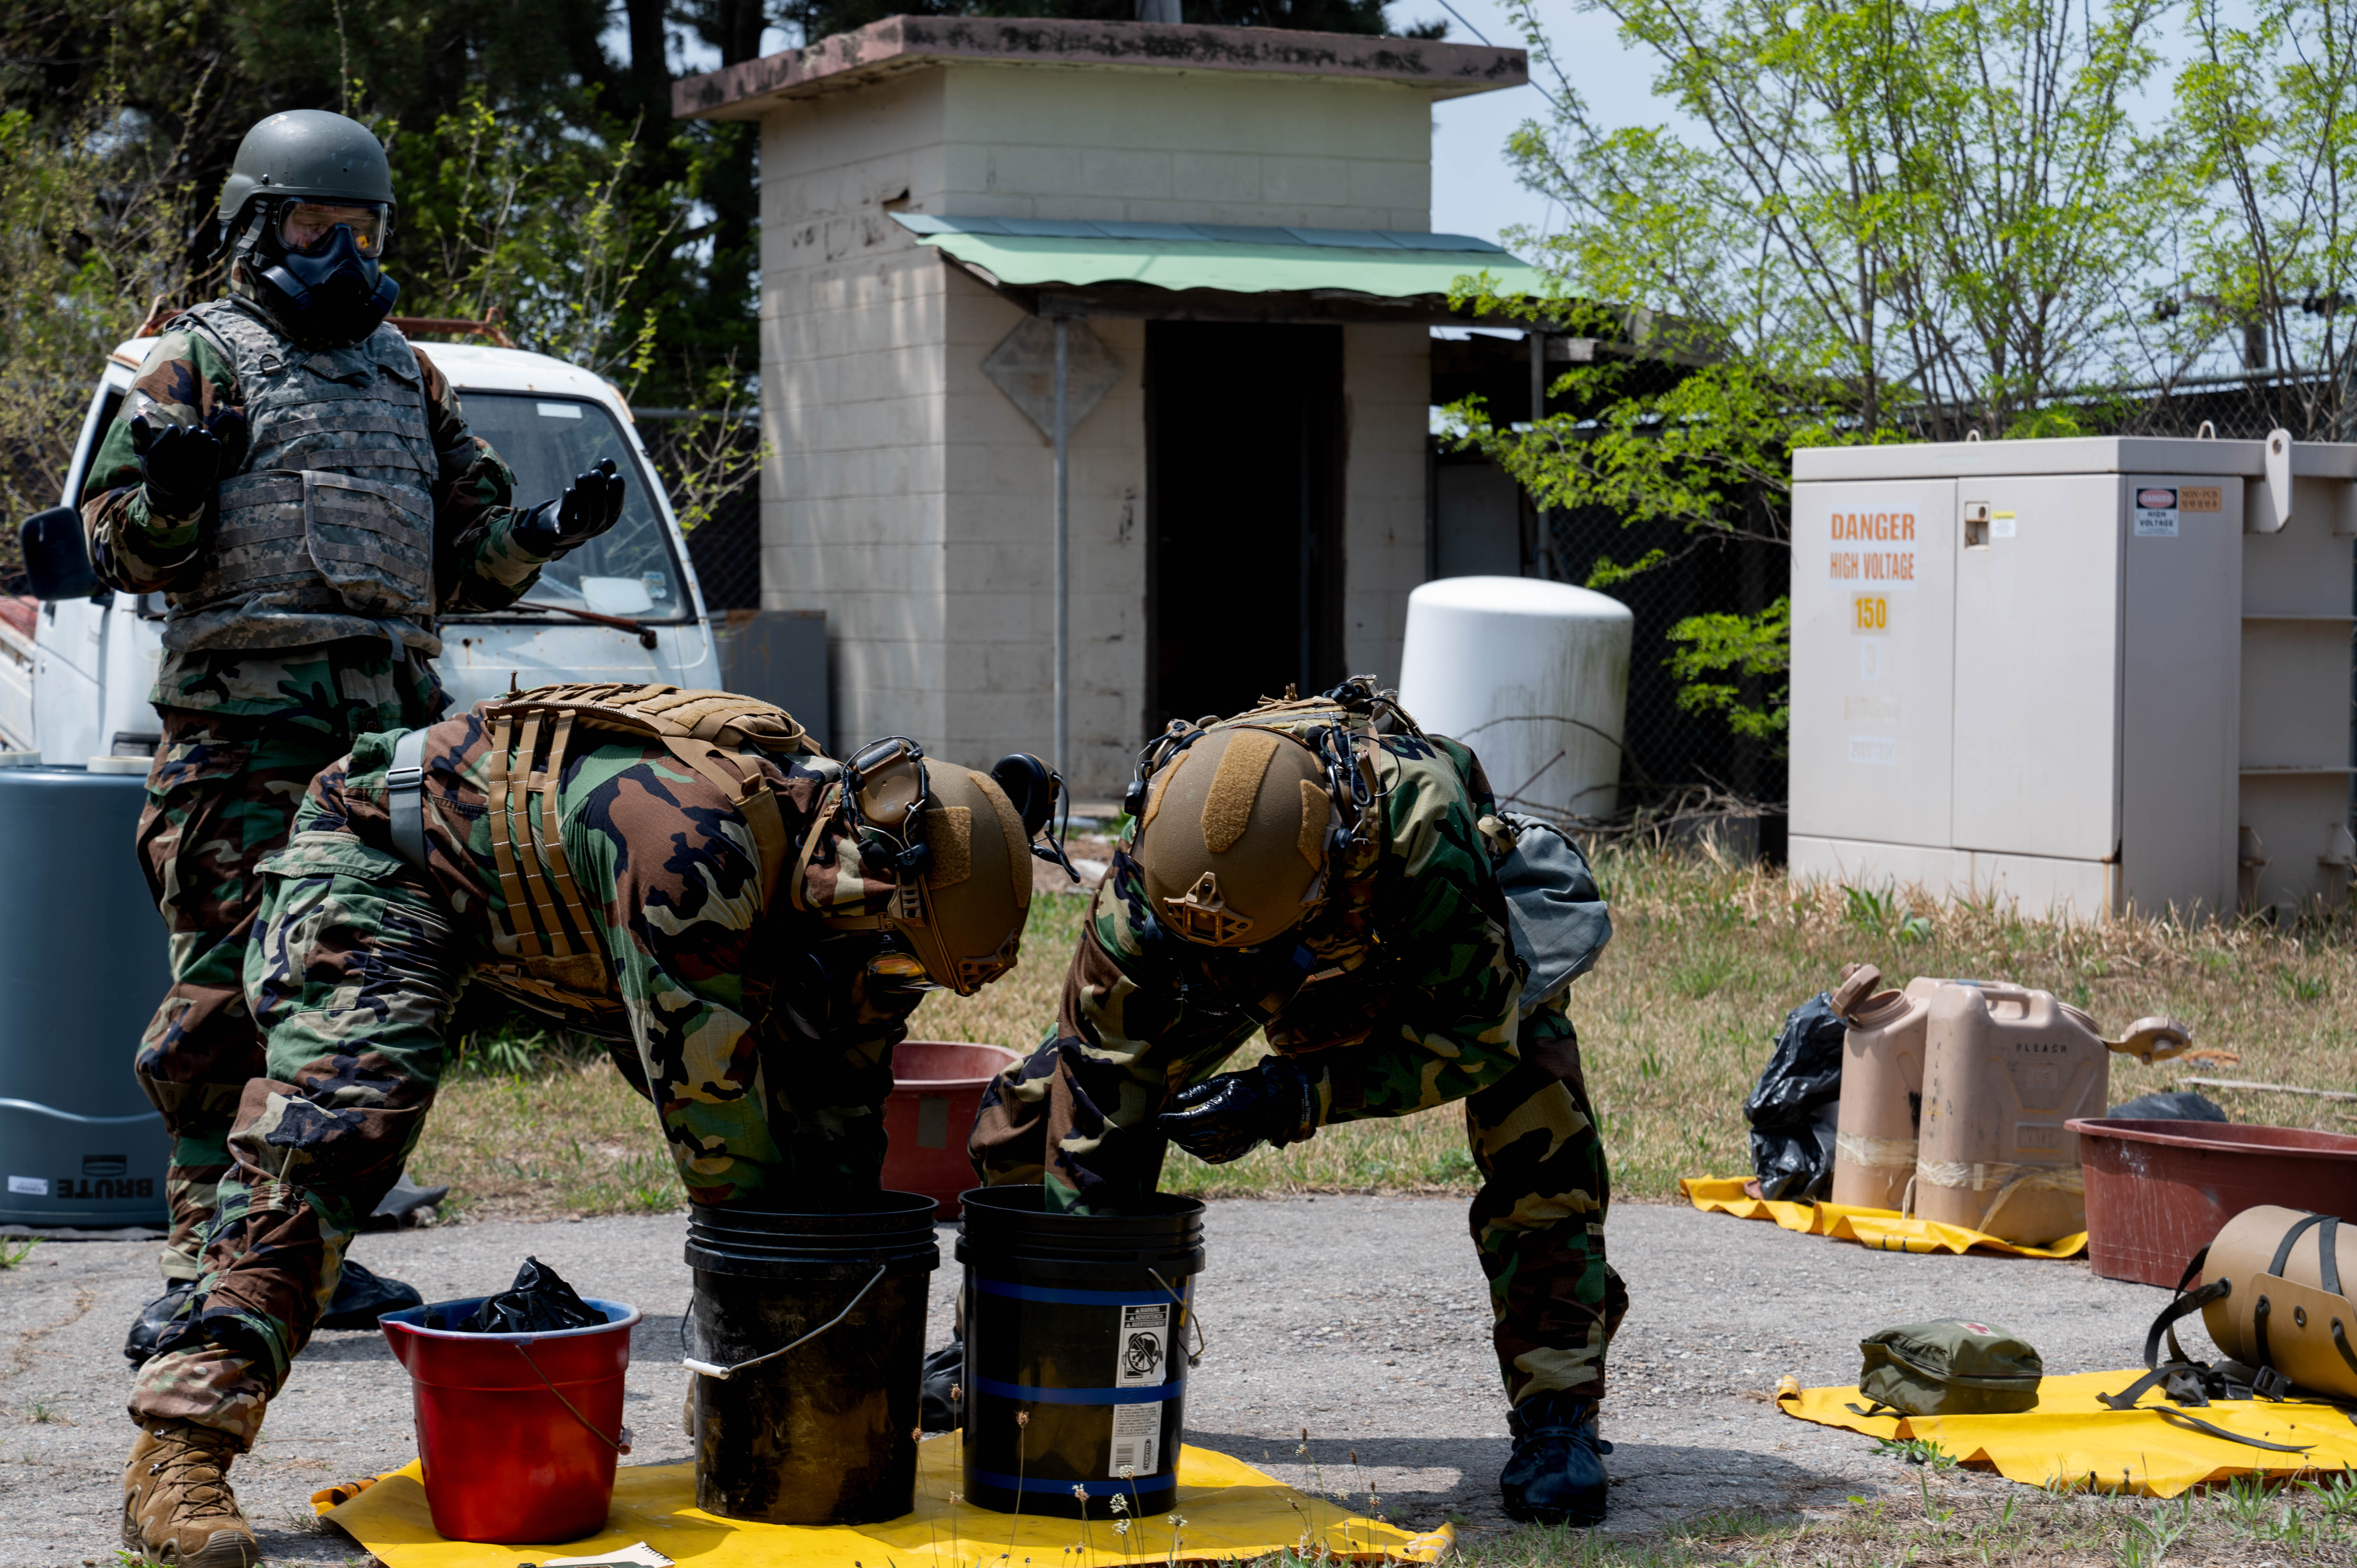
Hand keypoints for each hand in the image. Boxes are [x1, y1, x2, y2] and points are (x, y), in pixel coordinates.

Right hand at [129, 412, 235, 517]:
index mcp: (153, 467)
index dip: (172, 429)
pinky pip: (214, 451)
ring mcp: (193, 477)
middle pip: (190, 434)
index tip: (173, 429)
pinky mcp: (208, 479)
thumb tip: (137, 416)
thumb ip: (140, 435)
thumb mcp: (145, 453)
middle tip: (191, 431)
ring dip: (203, 435)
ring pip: (204, 440)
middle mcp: (173, 473)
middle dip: (191, 431)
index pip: (168, 437)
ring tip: (200, 435)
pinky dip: (213, 444)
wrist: (176, 496)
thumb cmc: (158, 468)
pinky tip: (209, 442)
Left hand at [517, 458, 625, 554]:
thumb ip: (601, 476)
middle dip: (599, 490)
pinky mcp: (564, 531)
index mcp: (608, 517)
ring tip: (580, 476)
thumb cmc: (579, 505)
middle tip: (595, 472)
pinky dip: (569, 504)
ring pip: (586, 516)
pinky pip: (568, 520)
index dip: (617, 492)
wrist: (559, 529)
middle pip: (601, 510)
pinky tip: (569, 490)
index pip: (616, 506)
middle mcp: (598, 526)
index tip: (615, 476)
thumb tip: (609, 461)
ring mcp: (581, 531)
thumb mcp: (591, 490)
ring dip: (584, 495)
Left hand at [1154, 1058, 1316, 1163]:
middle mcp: (1223, 1133)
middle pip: (1186, 1137)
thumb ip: (1198, 1091)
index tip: (1159, 1117)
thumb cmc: (1248, 1087)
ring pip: (1195, 1149)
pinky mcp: (1233, 1153)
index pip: (1184, 1122)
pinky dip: (1196, 1150)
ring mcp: (1229, 1145)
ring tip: (1176, 1130)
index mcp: (1219, 1113)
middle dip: (1171, 1131)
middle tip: (1163, 1123)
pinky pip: (1208, 1156)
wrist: (1276, 1104)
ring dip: (1182, 1141)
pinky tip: (1192, 1140)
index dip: (1168, 1121)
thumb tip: (1177, 1100)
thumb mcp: (1223, 1081)